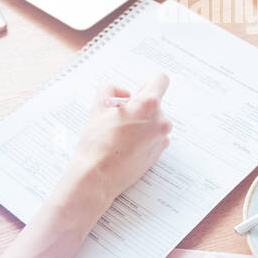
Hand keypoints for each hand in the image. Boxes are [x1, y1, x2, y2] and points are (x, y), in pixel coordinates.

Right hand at [58, 74, 172, 220]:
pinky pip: (153, 137)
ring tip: (119, 136)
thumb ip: (111, 90)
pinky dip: (142, 138)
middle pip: (154, 104)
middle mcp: (160, 122)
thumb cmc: (97, 144)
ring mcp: (161, 139)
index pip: (160, 80)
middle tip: (118, 120)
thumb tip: (123, 94)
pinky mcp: (158, 154)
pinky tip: (125, 147)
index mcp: (148, 106)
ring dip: (141, 124)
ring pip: (153, 121)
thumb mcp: (98, 107)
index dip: (145, 84)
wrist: (97, 177)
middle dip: (138, 108)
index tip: (134, 96)